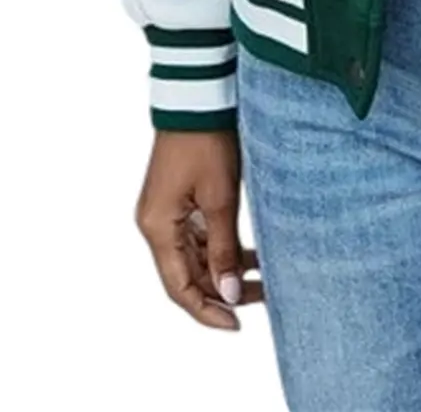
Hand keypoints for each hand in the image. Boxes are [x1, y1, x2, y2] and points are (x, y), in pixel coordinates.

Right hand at [135, 129, 263, 329]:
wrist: (199, 95)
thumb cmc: (207, 141)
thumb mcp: (219, 198)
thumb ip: (223, 249)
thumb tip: (228, 295)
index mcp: (157, 228)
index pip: (179, 287)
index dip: (206, 311)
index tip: (236, 325)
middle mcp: (155, 224)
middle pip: (187, 274)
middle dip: (222, 291)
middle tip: (263, 298)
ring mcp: (166, 211)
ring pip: (195, 256)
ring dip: (225, 269)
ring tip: (265, 277)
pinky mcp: (179, 197)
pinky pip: (198, 235)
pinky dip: (222, 247)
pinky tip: (250, 254)